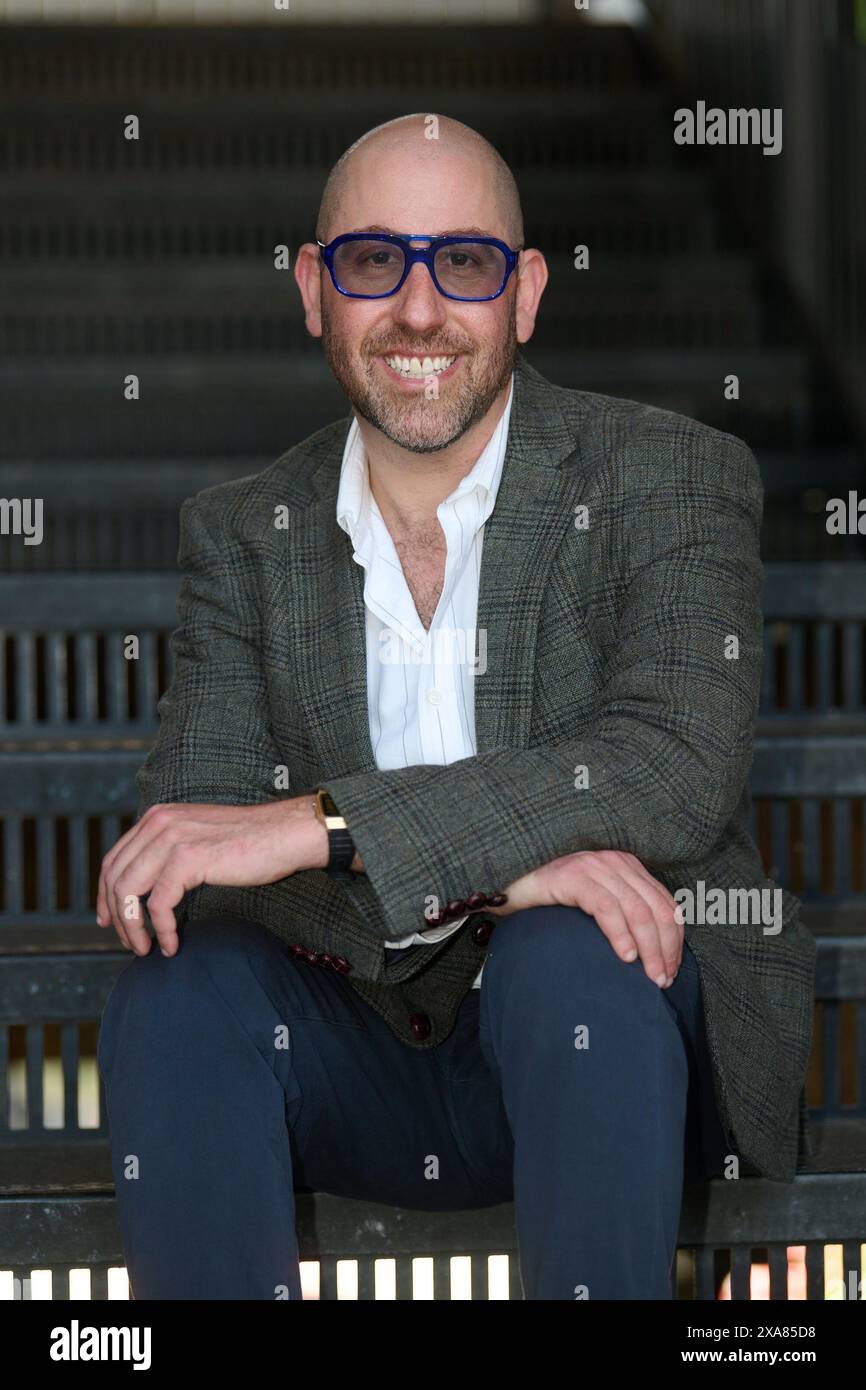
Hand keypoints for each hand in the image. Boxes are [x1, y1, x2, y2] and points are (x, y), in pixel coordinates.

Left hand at [95, 798, 325, 956]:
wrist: (287, 833)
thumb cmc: (253, 842)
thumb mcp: (201, 838)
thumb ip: (172, 852)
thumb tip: (150, 887)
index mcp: (159, 816)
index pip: (114, 858)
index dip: (105, 894)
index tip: (111, 922)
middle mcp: (159, 822)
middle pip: (114, 876)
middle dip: (116, 916)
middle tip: (130, 943)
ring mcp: (171, 838)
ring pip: (128, 892)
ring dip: (133, 928)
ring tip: (146, 949)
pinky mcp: (187, 859)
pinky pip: (158, 905)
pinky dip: (161, 931)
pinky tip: (173, 945)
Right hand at [484, 849, 683, 987]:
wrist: (508, 886)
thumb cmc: (551, 904)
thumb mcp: (595, 905)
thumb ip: (623, 916)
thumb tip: (653, 955)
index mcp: (626, 867)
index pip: (666, 904)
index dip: (675, 940)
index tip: (672, 970)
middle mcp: (615, 862)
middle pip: (657, 910)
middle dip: (666, 949)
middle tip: (663, 981)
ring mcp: (594, 866)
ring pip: (638, 911)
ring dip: (650, 949)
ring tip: (649, 977)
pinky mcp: (573, 876)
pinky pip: (606, 908)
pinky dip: (620, 935)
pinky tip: (624, 957)